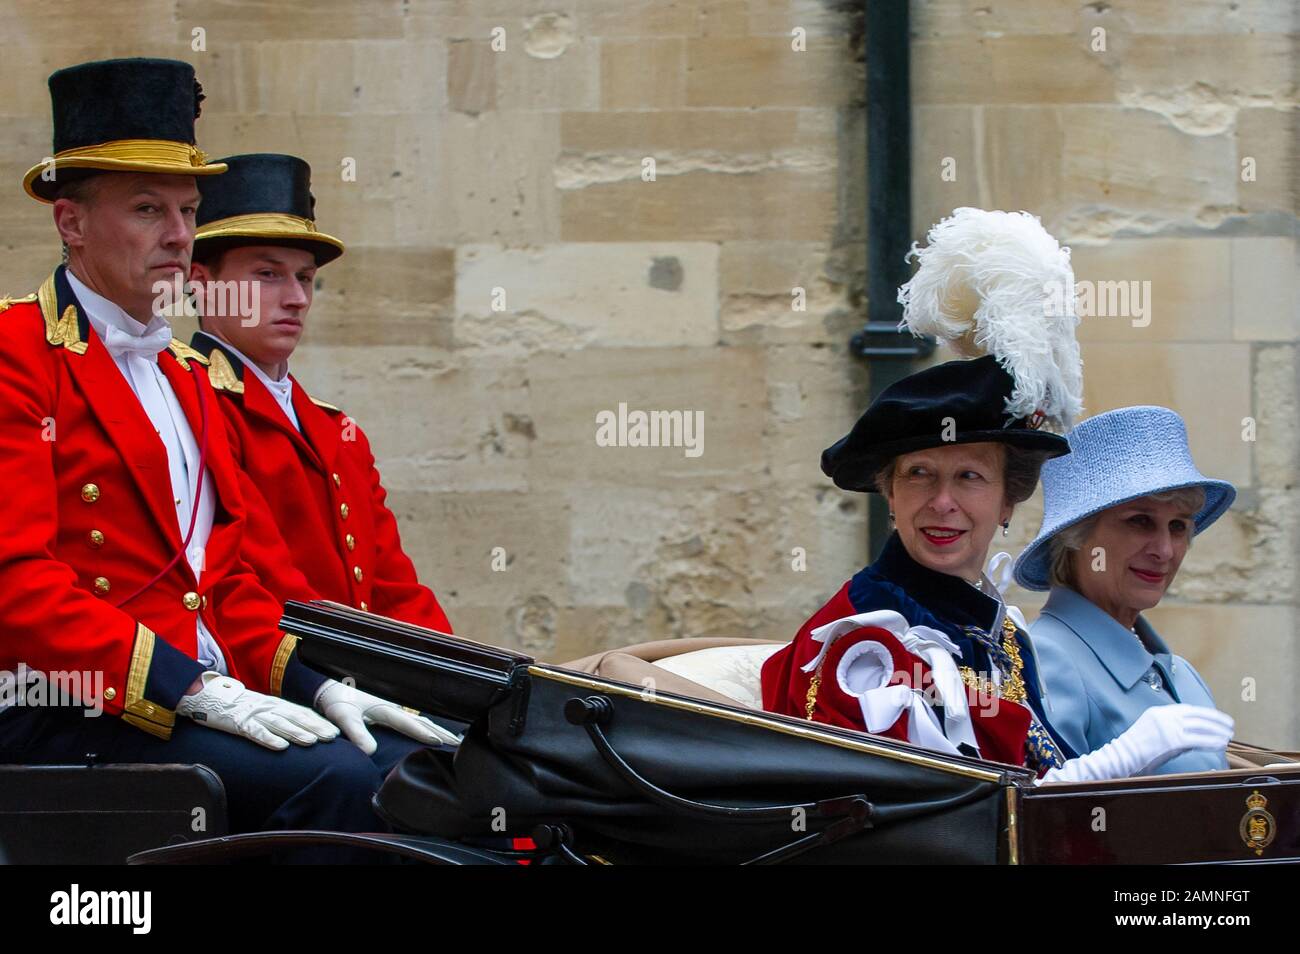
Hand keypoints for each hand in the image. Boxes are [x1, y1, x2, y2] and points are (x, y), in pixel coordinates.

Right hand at [176, 671, 339, 750]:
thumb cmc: (237, 706)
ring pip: (279, 724)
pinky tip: (280, 747)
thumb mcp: (262, 709)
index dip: (319, 722)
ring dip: (297, 733)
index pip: (302, 713)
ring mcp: (254, 714)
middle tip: (332, 738)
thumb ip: (279, 718)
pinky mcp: (238, 723)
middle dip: (315, 728)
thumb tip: (300, 730)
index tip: (335, 733)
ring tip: (312, 741)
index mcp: (275, 705)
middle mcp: (268, 707)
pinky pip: (255, 732)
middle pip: (295, 718)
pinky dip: (268, 739)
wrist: (208, 696)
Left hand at [313, 679, 460, 755]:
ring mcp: (393, 706)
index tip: (442, 742)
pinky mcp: (390, 708)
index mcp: (385, 708)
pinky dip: (427, 725)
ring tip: (453, 738)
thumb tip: (370, 752)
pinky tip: (432, 731)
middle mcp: (393, 706)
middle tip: (459, 742)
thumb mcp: (343, 717)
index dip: (426, 734)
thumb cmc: (337, 701)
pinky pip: (414, 719)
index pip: (410, 724)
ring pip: (420, 719)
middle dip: (441, 731)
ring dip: (437, 728)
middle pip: (422, 721)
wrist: (329, 685)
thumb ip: (356, 733)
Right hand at [1041, 703, 1233, 783]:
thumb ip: (1171, 730)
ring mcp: (1166, 726)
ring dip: (1217, 731)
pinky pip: (1196, 738)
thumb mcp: (1153, 733)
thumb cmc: (1136, 752)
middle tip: (1230, 726)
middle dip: (1216, 720)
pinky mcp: (1170, 739)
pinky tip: (1219, 744)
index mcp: (1158, 712)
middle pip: (1197, 715)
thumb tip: (1193, 735)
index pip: (1188, 709)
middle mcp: (1163, 715)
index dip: (1206, 713)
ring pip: (1199, 726)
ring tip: (1228, 736)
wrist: (1119, 758)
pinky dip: (1211, 740)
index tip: (1219, 718)